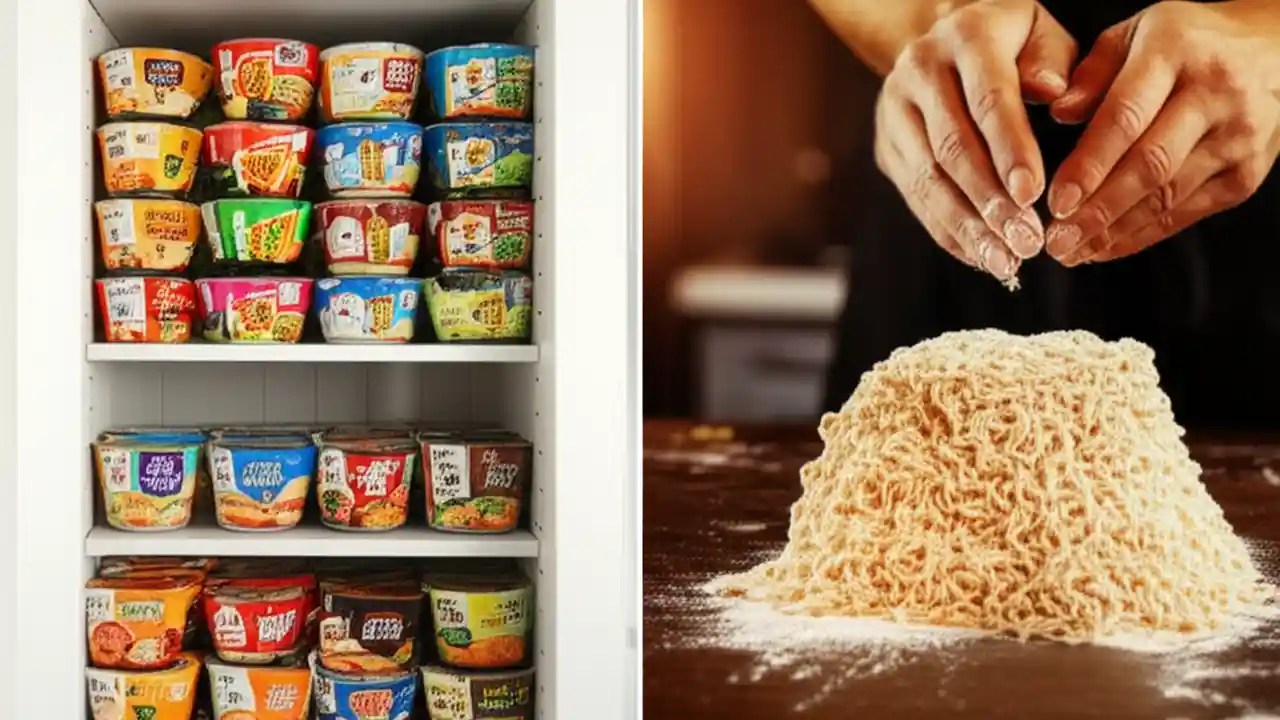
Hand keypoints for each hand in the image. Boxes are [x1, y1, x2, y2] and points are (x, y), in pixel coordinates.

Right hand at [875, 0, 1076, 281]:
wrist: (947, 42)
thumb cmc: (1013, 44)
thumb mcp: (1042, 34)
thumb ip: (1053, 60)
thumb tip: (1052, 95)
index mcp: (964, 36)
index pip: (987, 100)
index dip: (1010, 150)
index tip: (1033, 195)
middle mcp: (919, 70)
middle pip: (952, 148)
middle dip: (990, 202)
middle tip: (1026, 243)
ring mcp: (894, 111)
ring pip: (928, 180)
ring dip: (967, 227)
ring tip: (1005, 261)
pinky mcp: (887, 146)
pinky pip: (916, 197)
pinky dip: (948, 231)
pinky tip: (979, 256)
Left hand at [1045, 0, 1279, 264]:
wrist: (1274, 48)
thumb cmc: (1186, 43)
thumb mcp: (1135, 32)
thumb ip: (1092, 72)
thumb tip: (1060, 113)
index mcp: (1175, 51)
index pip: (1125, 117)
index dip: (1088, 165)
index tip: (1055, 200)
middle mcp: (1214, 92)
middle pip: (1149, 164)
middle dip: (1097, 210)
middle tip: (1056, 240)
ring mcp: (1237, 136)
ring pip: (1168, 195)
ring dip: (1114, 231)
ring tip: (1071, 251)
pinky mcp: (1246, 173)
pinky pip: (1187, 212)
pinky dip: (1141, 235)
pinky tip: (1104, 247)